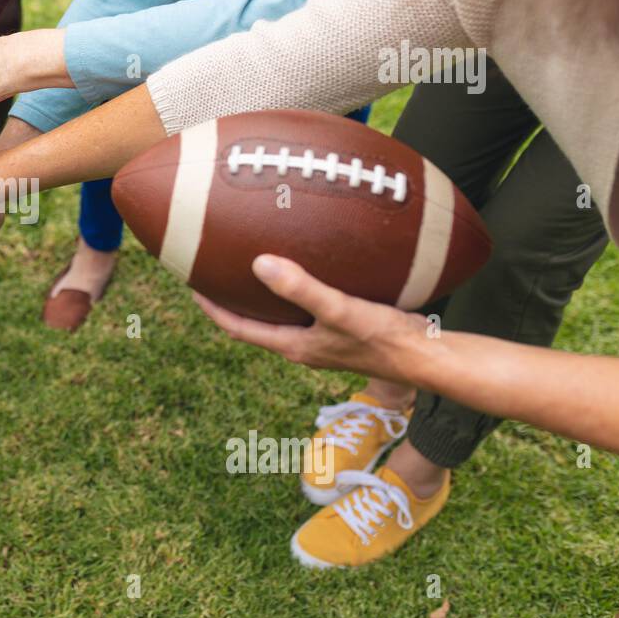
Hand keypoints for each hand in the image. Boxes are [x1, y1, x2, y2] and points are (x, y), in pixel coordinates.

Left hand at [194, 255, 430, 383]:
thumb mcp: (339, 309)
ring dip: (263, 293)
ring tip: (250, 263)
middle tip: (213, 269)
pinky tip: (306, 261)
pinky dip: (295, 287)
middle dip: (231, 299)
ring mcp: (322, 338)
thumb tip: (258, 264)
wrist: (427, 356)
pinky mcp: (341, 327)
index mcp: (293, 346)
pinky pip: (307, 305)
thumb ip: (300, 288)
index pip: (237, 327)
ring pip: (280, 314)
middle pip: (253, 321)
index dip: (212, 308)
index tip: (191, 284)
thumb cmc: (384, 338)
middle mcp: (302, 344)